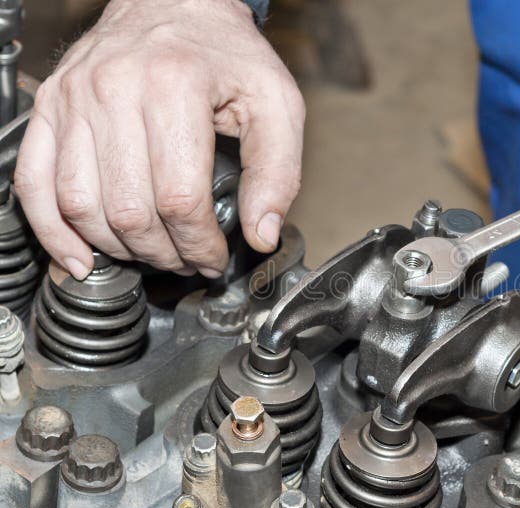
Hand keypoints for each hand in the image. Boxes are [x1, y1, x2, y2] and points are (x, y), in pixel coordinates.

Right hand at [15, 0, 304, 278]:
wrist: (173, 1)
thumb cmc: (225, 52)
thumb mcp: (276, 102)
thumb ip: (278, 171)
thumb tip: (262, 233)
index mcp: (174, 85)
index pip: (180, 198)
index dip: (199, 243)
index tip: (215, 258)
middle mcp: (114, 89)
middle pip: (128, 209)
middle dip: (164, 253)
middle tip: (187, 261)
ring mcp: (74, 98)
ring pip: (81, 204)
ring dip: (117, 248)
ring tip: (150, 255)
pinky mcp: (51, 106)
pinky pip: (34, 181)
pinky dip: (52, 230)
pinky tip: (80, 257)